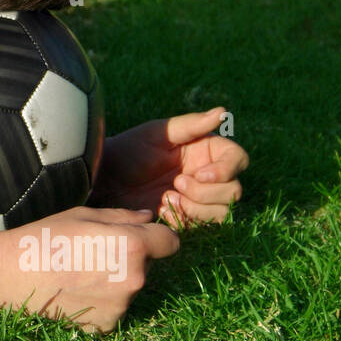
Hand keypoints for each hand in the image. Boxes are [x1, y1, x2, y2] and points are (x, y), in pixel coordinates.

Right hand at [9, 205, 179, 332]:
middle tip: (93, 253)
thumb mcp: (85, 215)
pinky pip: (114, 308)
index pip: (170, 242)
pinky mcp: (107, 325)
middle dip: (129, 258)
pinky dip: (101, 301)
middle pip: (146, 265)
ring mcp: (122, 305)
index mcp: (133, 245)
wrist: (15, 274)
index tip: (143, 237)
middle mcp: (135, 278)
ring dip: (115, 281)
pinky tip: (76, 291)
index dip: (157, 238)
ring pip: (130, 288)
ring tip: (79, 273)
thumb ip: (122, 217)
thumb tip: (147, 219)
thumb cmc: (47, 237)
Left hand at [88, 107, 247, 227]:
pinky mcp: (187, 219)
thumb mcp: (156, 134)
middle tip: (175, 185)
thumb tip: (223, 112)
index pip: (237, 160)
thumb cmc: (127, 151)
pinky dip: (187, 221)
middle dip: (206, 192)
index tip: (200, 175)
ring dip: (197, 208)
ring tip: (167, 198)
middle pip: (234, 190)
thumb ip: (190, 125)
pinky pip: (203, 228)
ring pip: (223, 212)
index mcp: (205, 152)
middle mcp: (207, 176)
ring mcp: (198, 200)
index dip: (226, 170)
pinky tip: (162, 211)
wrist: (103, 182)